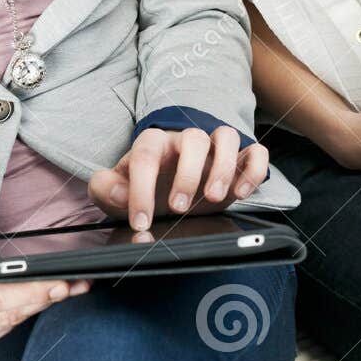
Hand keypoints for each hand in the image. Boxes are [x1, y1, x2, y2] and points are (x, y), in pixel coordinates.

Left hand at [88, 125, 269, 229]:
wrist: (172, 182)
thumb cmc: (147, 185)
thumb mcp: (119, 190)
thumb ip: (105, 188)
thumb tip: (114, 191)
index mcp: (154, 143)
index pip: (146, 156)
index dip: (141, 189)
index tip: (140, 222)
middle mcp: (185, 140)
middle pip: (192, 139)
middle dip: (186, 174)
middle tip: (178, 208)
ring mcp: (215, 147)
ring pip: (225, 138)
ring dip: (223, 167)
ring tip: (213, 198)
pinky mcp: (240, 158)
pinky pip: (255, 151)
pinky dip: (253, 169)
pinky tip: (241, 193)